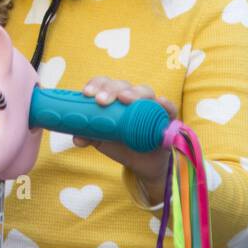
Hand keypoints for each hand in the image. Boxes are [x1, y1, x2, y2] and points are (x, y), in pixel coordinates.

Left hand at [72, 77, 177, 197]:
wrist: (142, 163)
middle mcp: (133, 98)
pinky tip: (160, 102)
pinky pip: (169, 109)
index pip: (105, 84)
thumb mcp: (102, 140)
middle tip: (101, 100)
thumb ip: (89, 136)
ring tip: (125, 99)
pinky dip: (166, 104)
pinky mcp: (167, 119)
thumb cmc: (120, 144)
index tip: (87, 93)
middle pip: (123, 85)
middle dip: (111, 89)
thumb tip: (77, 137)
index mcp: (114, 99)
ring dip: (134, 93)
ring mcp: (151, 106)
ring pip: (145, 92)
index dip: (96, 84)